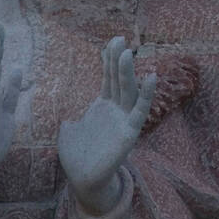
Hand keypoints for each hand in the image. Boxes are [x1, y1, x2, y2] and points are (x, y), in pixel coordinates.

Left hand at [58, 36, 156, 216]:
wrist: (83, 180)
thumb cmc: (77, 158)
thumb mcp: (67, 133)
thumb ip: (69, 121)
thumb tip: (67, 118)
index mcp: (101, 107)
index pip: (107, 78)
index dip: (109, 60)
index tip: (112, 41)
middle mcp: (115, 110)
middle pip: (118, 79)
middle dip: (118, 59)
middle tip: (120, 38)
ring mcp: (124, 119)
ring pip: (128, 91)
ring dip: (128, 72)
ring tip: (127, 52)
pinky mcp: (130, 132)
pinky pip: (140, 111)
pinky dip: (146, 94)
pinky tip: (151, 77)